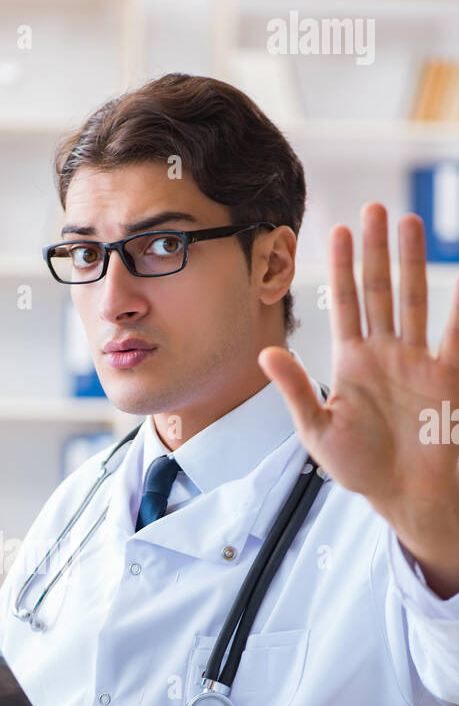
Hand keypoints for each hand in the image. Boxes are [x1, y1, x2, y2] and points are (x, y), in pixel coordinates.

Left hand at [257, 203, 458, 597]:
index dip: (343, 268)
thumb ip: (297, 390)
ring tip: (409, 222)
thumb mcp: (318, 431)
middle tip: (374, 208)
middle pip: (379, 291)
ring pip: (413, 300)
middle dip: (376, 251)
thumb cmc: (361, 468)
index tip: (338, 229)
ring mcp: (416, 361)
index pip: (345, 304)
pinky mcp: (444, 377)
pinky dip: (458, 307)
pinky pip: (453, 334)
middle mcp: (384, 353)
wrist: (405, 497)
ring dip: (411, 263)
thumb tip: (265, 353)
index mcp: (351, 363)